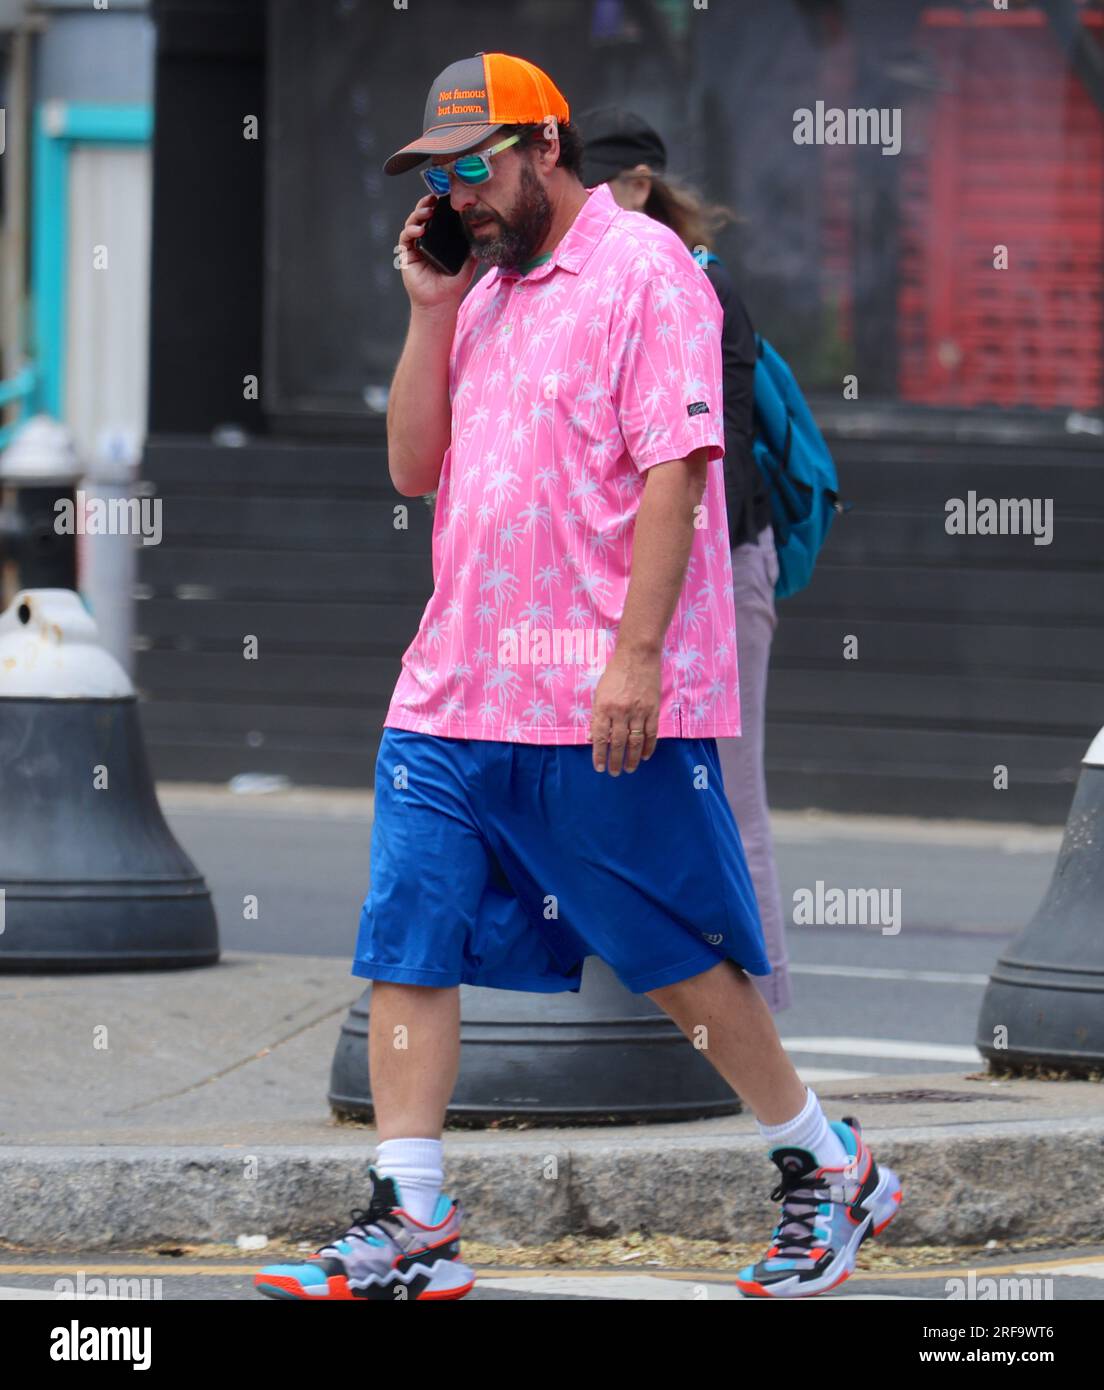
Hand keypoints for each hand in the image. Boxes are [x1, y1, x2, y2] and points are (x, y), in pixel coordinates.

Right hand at [397, 195, 476, 310]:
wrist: (441, 301)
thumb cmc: (453, 282)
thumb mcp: (468, 262)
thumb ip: (474, 246)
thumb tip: (483, 231)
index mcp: (439, 237)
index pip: (437, 215)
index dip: (439, 204)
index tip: (445, 196)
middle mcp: (426, 238)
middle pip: (422, 214)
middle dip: (426, 203)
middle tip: (434, 198)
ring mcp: (415, 245)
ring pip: (412, 222)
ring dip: (418, 214)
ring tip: (427, 212)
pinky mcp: (406, 254)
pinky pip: (405, 237)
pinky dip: (411, 230)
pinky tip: (419, 230)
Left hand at [590, 648, 660, 774]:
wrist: (637, 656)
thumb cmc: (614, 673)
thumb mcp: (599, 693)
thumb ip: (597, 715)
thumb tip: (593, 737)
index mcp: (603, 707)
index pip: (600, 737)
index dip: (599, 754)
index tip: (599, 767)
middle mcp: (620, 712)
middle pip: (617, 743)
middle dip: (615, 760)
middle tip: (614, 772)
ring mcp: (638, 711)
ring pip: (635, 741)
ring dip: (632, 758)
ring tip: (630, 769)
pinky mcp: (652, 709)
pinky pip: (651, 733)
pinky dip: (649, 746)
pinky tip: (646, 756)